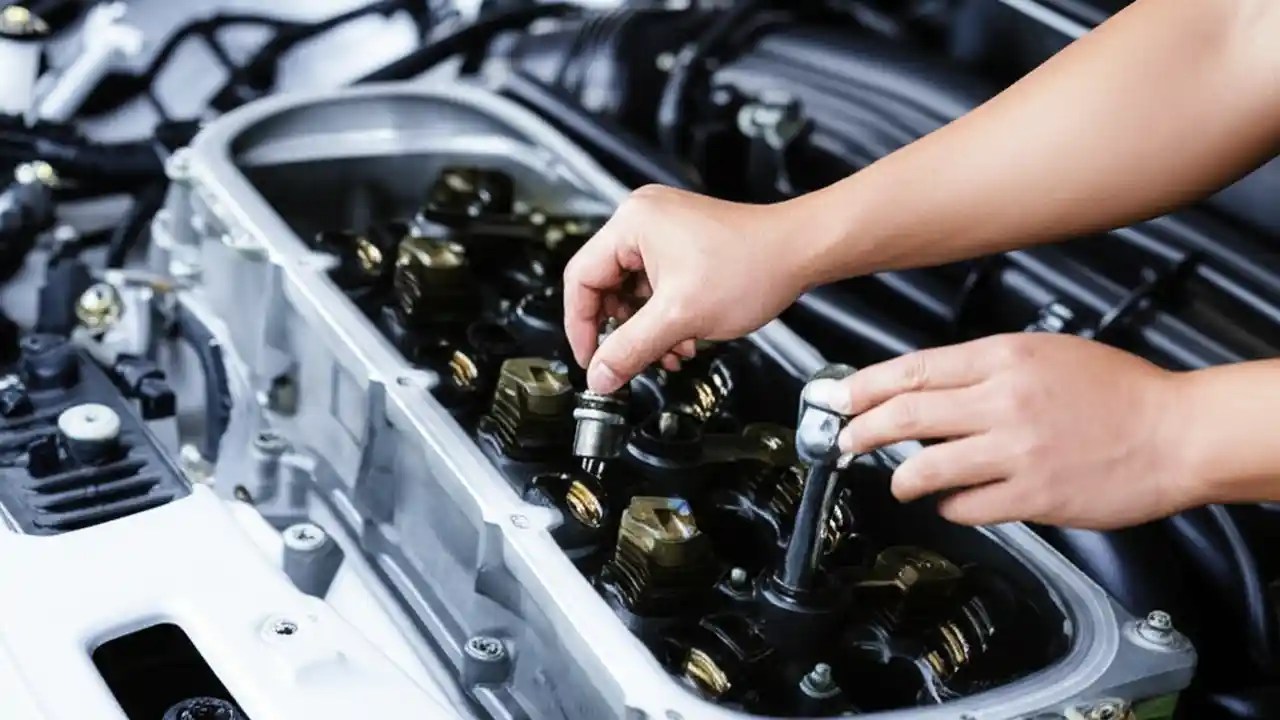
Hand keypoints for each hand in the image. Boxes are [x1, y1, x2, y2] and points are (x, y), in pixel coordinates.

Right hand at [564, 185, 812, 392]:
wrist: (801, 252)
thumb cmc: (753, 266)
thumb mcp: (679, 318)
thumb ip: (631, 349)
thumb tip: (600, 375)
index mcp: (632, 223)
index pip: (582, 279)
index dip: (581, 326)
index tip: (591, 360)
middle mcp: (643, 219)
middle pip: (606, 286)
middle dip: (622, 331)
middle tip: (629, 360)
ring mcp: (663, 229)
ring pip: (633, 291)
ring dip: (645, 329)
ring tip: (667, 352)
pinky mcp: (682, 242)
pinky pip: (655, 285)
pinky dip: (663, 315)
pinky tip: (681, 338)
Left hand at [827, 333, 1198, 528]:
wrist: (1177, 432)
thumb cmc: (1118, 391)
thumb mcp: (1045, 353)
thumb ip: (985, 368)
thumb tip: (928, 387)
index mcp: (1004, 358)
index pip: (913, 370)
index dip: (864, 386)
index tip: (838, 397)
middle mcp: (1004, 401)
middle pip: (907, 416)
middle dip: (862, 431)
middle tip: (845, 440)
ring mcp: (1017, 450)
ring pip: (927, 467)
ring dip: (901, 477)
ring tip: (897, 480)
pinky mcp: (1033, 495)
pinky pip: (966, 506)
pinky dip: (949, 506)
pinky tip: (952, 502)